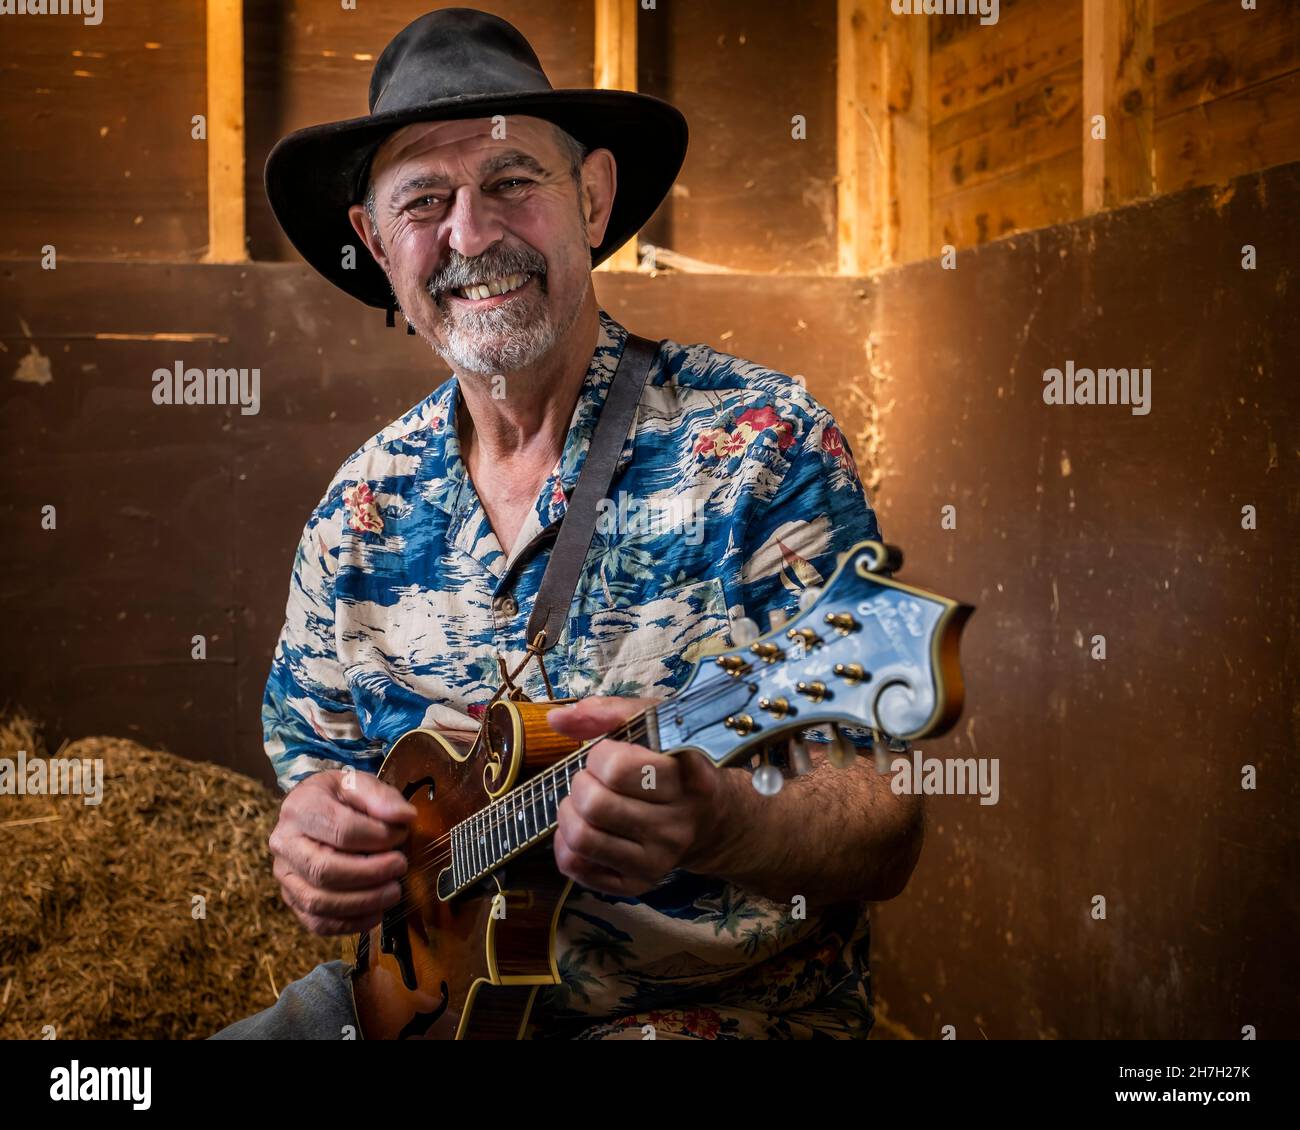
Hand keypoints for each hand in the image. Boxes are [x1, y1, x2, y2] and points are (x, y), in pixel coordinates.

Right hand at [268, 769, 416, 935]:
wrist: (313, 808)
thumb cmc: (339, 797)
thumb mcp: (358, 782)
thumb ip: (381, 796)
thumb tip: (404, 817)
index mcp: (300, 808)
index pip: (341, 830)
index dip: (378, 837)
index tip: (401, 834)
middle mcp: (284, 843)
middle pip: (325, 870)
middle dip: (370, 874)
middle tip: (400, 866)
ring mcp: (285, 874)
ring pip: (318, 901)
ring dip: (363, 902)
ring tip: (393, 892)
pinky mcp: (291, 898)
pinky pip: (316, 922)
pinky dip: (349, 924)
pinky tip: (376, 913)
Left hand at [545, 696, 729, 896]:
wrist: (712, 819)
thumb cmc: (676, 764)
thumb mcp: (657, 725)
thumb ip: (608, 713)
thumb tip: (556, 720)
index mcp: (686, 780)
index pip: (619, 768)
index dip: (600, 754)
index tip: (609, 753)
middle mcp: (676, 825)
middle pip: (595, 805)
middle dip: (580, 783)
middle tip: (592, 779)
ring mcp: (658, 860)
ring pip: (582, 838)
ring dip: (568, 813)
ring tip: (583, 802)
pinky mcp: (638, 883)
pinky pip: (578, 867)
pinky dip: (565, 845)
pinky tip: (584, 827)